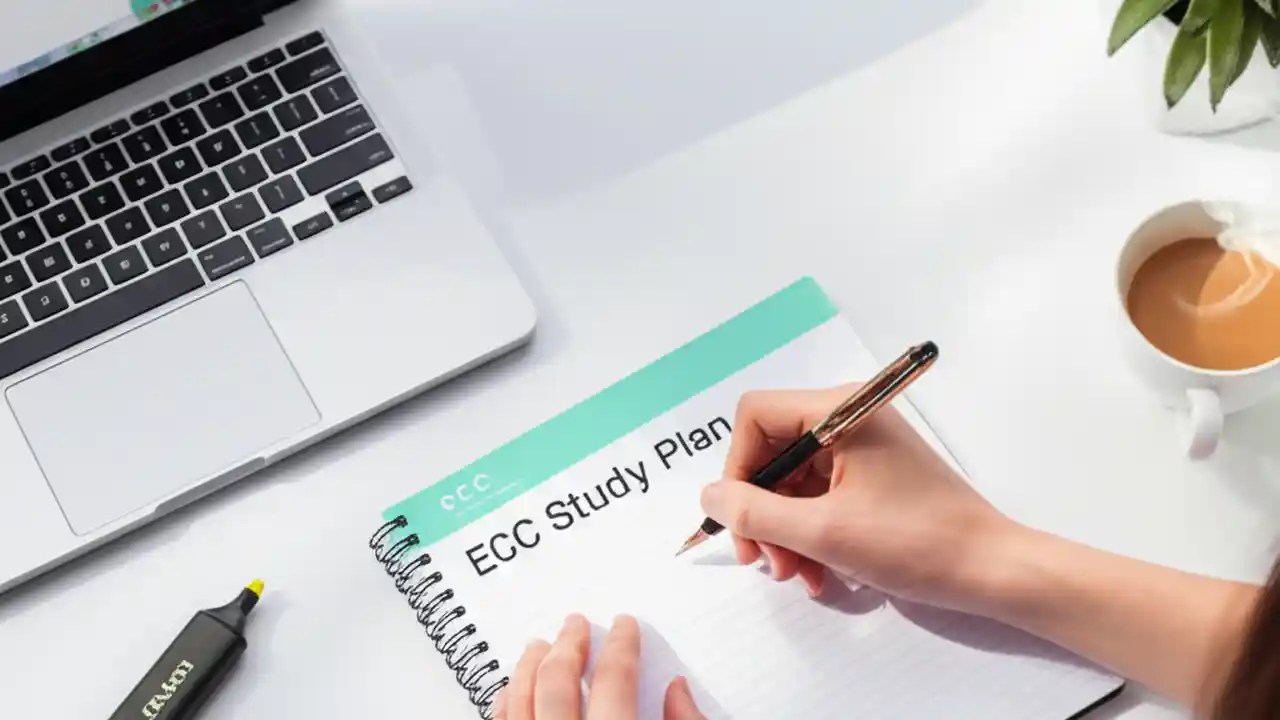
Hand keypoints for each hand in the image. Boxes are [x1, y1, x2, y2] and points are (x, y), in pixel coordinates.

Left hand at [494, 614, 704, 719]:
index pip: (614, 683)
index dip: (622, 648)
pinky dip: (506, 703)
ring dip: (529, 669)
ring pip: (519, 703)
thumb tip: (678, 690)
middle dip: (568, 647)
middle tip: (575, 623)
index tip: (624, 625)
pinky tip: (514, 689)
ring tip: (539, 645)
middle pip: (557, 686)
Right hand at [701, 385, 1019, 612]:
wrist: (993, 571)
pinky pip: (820, 497)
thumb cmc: (916, 542)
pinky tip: (818, 574)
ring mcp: (864, 448)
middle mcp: (850, 418)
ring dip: (784, 531)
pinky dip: (810, 534)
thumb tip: (708, 495)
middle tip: (764, 562)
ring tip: (797, 575)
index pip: (756, 415)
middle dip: (761, 510)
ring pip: (793, 482)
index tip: (740, 518)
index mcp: (842, 411)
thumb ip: (756, 512)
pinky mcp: (873, 477)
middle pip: (772, 452)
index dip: (737, 467)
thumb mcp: (824, 532)